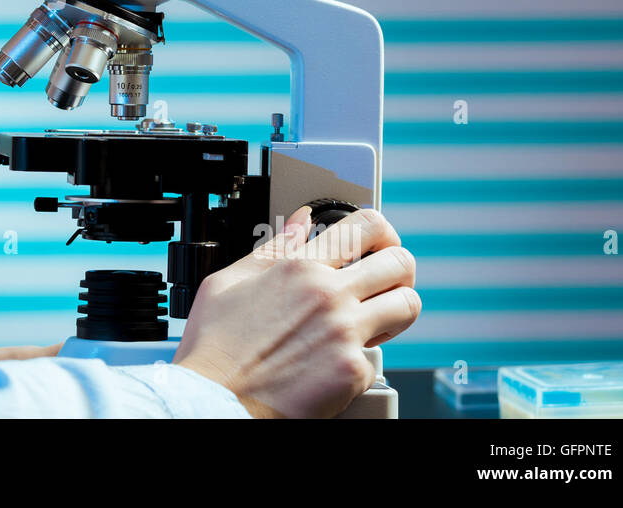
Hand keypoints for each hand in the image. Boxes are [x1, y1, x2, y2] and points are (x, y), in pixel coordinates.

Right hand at [173, 205, 419, 417]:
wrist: (215, 399)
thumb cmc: (215, 346)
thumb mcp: (228, 281)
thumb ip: (272, 249)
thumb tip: (302, 223)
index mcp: (299, 267)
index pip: (364, 226)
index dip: (380, 230)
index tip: (379, 241)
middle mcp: (329, 295)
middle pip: (398, 262)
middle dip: (397, 267)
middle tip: (385, 278)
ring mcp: (345, 334)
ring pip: (407, 305)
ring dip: (396, 307)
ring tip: (378, 315)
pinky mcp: (352, 371)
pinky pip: (379, 355)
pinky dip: (363, 356)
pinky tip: (340, 357)